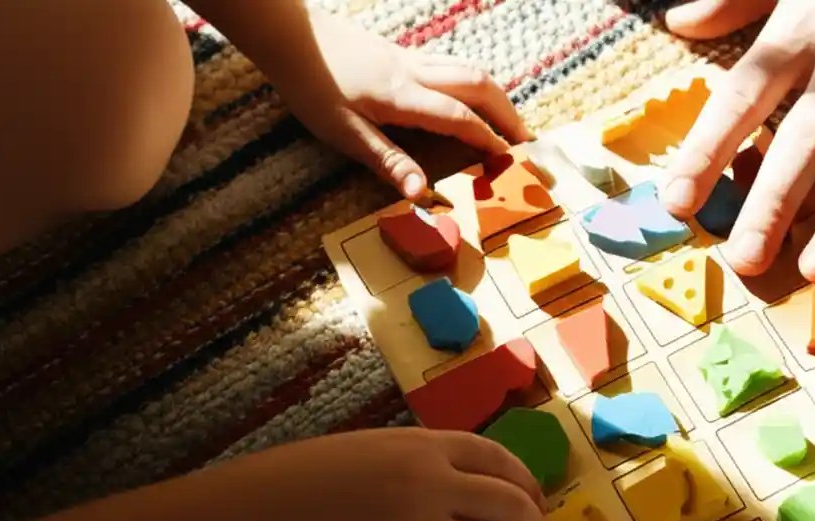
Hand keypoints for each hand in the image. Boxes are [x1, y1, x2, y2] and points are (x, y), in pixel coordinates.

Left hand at [266, 10, 531, 197]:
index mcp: (403, 95)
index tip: (510, 161)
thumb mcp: (343, 132)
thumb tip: (420, 192)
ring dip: (496, 96)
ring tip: (508, 124)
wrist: (289, 35)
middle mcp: (415, 72)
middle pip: (479, 84)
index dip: (488, 139)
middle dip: (507, 114)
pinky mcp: (403, 54)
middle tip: (526, 142)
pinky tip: (472, 101)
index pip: (460, 117)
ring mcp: (411, 58)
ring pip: (469, 69)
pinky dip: (476, 85)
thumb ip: (387, 161)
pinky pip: (453, 65)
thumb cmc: (311, 85)